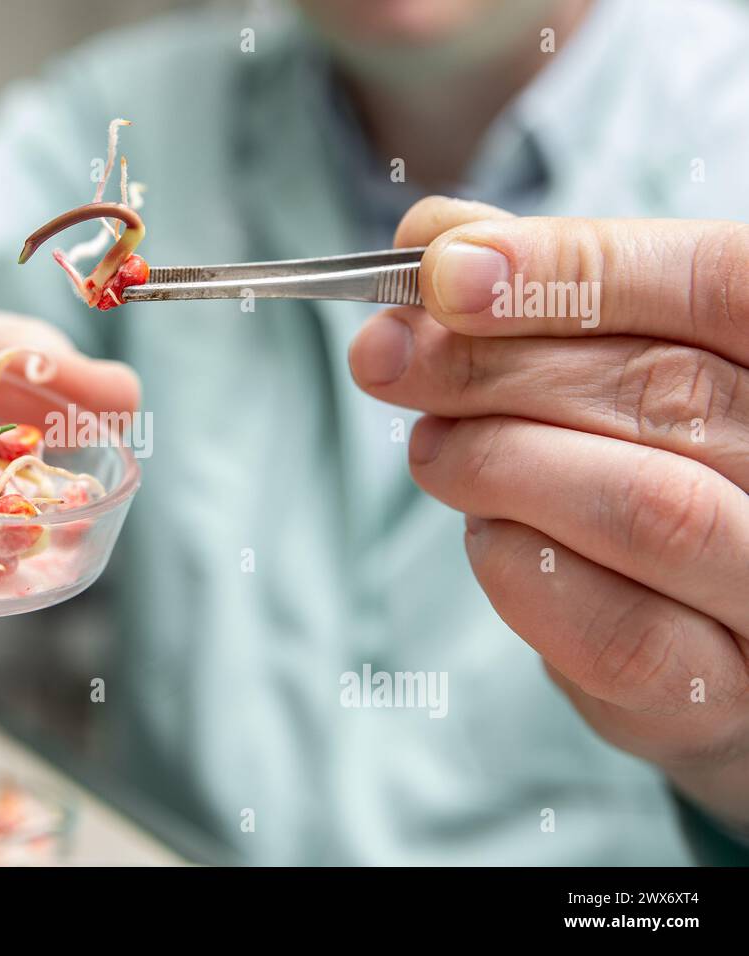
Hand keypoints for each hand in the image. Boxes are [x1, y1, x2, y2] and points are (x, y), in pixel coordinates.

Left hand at [349, 196, 748, 831]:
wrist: (719, 627)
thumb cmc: (669, 461)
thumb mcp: (628, 353)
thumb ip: (548, 289)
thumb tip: (433, 235)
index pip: (718, 284)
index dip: (574, 269)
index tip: (440, 270)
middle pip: (665, 391)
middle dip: (493, 366)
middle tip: (387, 357)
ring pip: (647, 506)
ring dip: (499, 461)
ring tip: (431, 446)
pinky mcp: (726, 695)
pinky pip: (620, 630)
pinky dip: (519, 565)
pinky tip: (483, 531)